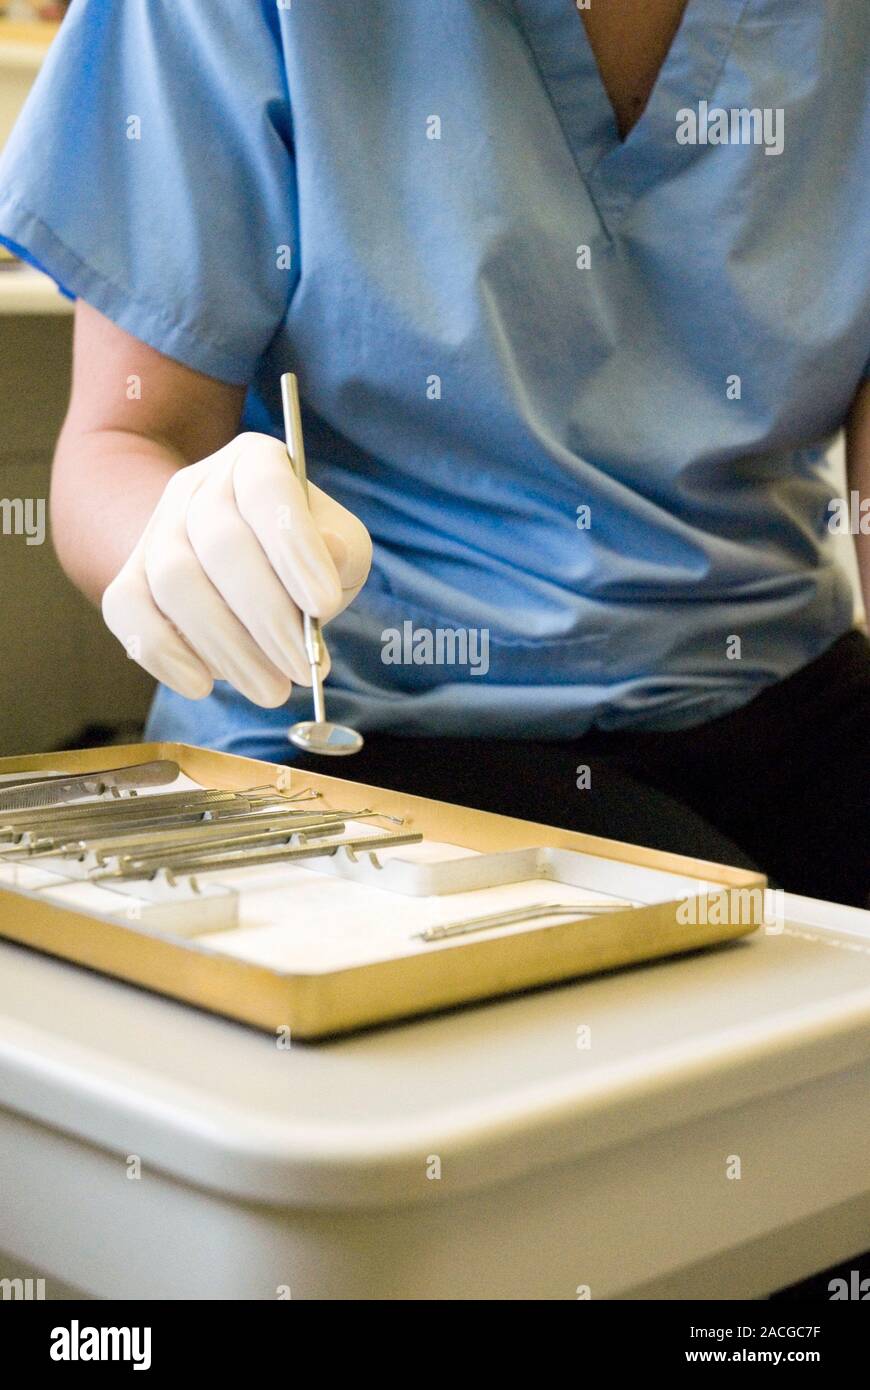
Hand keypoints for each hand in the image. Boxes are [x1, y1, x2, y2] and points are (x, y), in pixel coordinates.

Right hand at [101, 432, 371, 705]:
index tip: (326, 605)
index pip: (268, 491)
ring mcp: (157, 531)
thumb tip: (333, 555)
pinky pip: (128, 611)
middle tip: (301, 668)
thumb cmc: (301, 553)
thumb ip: (342, 546)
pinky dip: (163, 653)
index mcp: (255, 462)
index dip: (295, 548)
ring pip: (175, 581)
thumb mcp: (339, 542)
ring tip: (271, 690)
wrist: (237, 561)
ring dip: (226, 646)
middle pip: (220, 544)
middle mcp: (198, 487)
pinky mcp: (128, 578)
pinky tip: (202, 686)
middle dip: (267, 616)